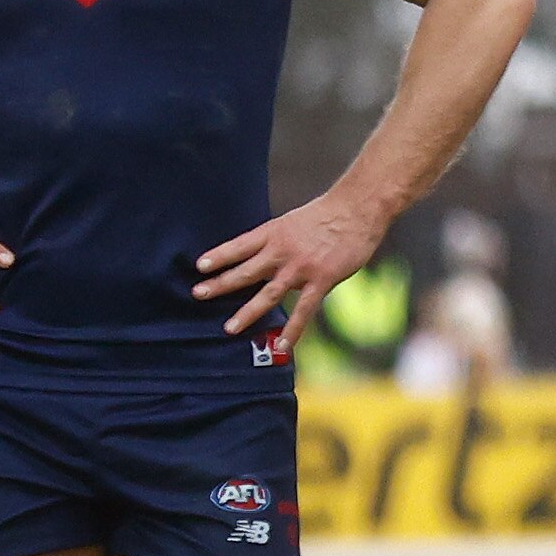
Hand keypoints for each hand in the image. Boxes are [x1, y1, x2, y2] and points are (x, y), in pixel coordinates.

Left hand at [196, 188, 386, 339]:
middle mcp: (282, 251)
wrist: (357, 209)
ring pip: (268, 294)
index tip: (199, 266)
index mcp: (274, 232)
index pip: (240, 246)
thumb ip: (280, 241)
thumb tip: (266, 258)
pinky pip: (304, 310)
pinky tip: (282, 346)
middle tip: (198, 294)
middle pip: (246, 271)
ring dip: (247, 312)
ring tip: (229, 328)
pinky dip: (292, 330)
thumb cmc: (329, 213)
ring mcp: (300, 268)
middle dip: (220, 283)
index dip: (219, 256)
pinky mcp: (321, 280)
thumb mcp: (294, 220)